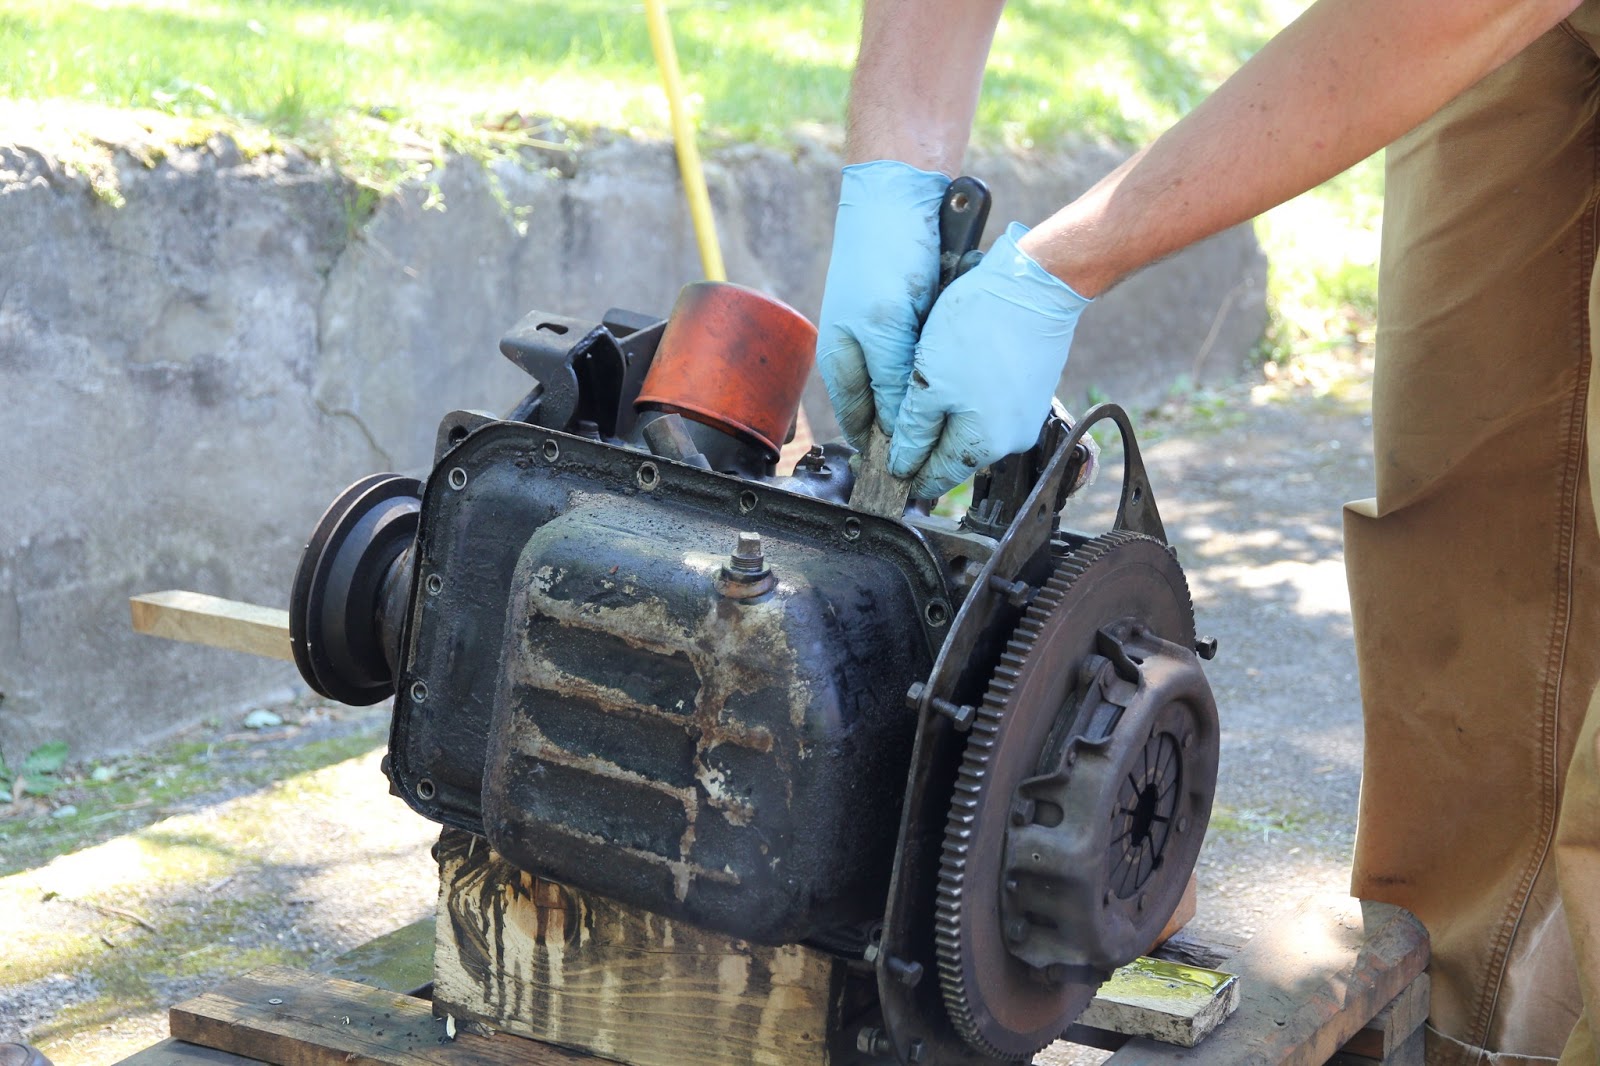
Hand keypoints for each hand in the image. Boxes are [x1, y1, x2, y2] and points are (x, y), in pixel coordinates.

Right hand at [815, 160, 949, 445]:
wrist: (902, 195)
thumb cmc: (881, 259)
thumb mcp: (885, 330)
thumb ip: (889, 381)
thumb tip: (896, 429)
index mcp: (841, 360)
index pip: (859, 422)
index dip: (881, 450)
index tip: (908, 479)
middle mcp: (863, 350)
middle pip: (888, 406)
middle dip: (911, 424)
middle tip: (943, 452)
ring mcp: (889, 332)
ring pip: (913, 381)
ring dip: (930, 392)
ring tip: (958, 414)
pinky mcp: (914, 314)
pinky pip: (930, 352)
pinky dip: (943, 361)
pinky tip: (963, 369)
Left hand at [889, 223, 1090, 498]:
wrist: (1033, 283)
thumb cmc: (976, 329)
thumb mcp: (928, 382)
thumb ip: (914, 429)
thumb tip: (902, 465)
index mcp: (985, 444)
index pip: (939, 475)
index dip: (910, 473)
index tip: (887, 469)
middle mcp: (1013, 440)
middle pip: (959, 455)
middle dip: (929, 447)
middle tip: (896, 435)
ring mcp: (1029, 414)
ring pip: (976, 429)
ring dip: (949, 421)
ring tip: (921, 404)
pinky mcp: (1035, 389)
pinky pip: (994, 406)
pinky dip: (972, 400)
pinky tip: (955, 380)